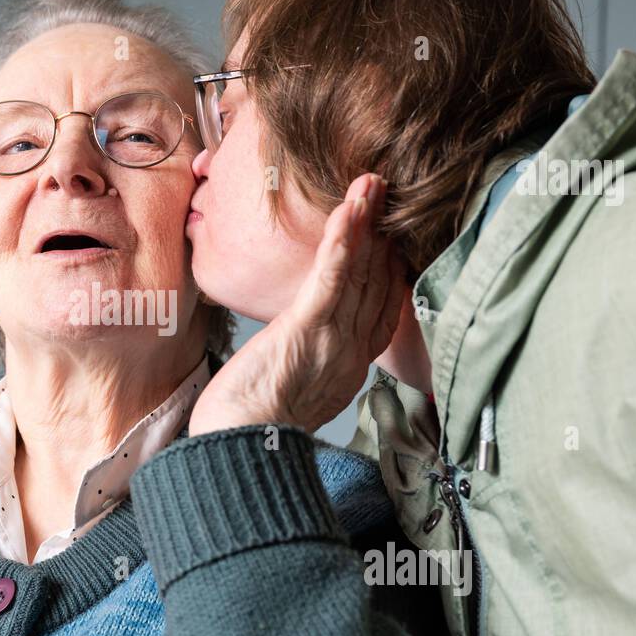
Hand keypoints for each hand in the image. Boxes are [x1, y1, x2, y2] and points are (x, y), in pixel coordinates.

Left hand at [188, 173, 404, 435]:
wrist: (239, 450)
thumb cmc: (251, 427)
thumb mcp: (293, 397)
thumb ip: (309, 369)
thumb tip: (300, 352)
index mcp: (348, 369)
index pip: (380, 310)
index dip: (391, 271)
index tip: (396, 238)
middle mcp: (351, 353)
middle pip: (376, 284)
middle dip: (384, 236)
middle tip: (390, 195)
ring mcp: (334, 340)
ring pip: (359, 273)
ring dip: (367, 224)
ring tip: (374, 185)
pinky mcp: (307, 329)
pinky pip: (332, 277)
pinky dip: (344, 239)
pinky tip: (352, 209)